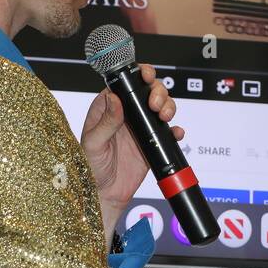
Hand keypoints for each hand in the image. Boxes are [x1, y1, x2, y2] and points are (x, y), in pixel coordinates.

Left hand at [80, 64, 183, 212]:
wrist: (105, 194)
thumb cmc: (91, 168)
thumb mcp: (93, 143)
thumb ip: (105, 122)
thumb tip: (114, 98)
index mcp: (107, 108)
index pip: (125, 82)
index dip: (138, 74)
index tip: (146, 75)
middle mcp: (126, 114)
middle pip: (148, 90)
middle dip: (158, 91)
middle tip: (156, 105)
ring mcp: (141, 127)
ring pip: (161, 106)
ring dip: (168, 106)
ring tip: (164, 117)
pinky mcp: (153, 142)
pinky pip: (168, 131)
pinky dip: (175, 129)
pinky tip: (175, 133)